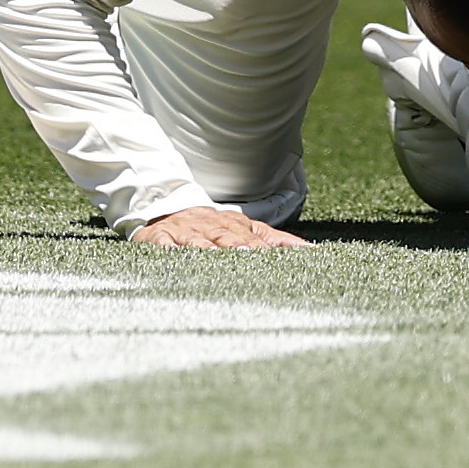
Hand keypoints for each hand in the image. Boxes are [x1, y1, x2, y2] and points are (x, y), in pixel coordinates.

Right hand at [132, 208, 311, 248]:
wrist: (166, 210)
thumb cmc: (210, 227)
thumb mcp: (242, 229)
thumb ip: (274, 239)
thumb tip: (310, 249)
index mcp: (234, 224)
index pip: (258, 235)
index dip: (276, 244)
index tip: (298, 254)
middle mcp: (212, 226)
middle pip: (229, 236)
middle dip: (242, 245)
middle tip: (253, 254)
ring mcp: (185, 232)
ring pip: (198, 240)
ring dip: (210, 248)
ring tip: (220, 257)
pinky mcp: (158, 238)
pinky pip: (162, 244)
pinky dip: (168, 249)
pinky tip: (174, 255)